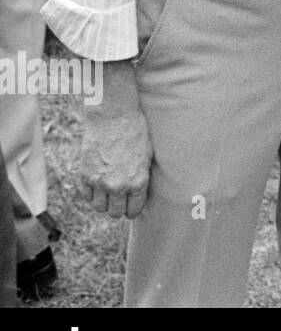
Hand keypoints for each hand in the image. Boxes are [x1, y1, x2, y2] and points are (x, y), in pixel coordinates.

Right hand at [79, 104, 151, 218]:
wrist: (114, 117)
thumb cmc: (136, 134)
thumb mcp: (147, 158)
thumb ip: (140, 179)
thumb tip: (137, 195)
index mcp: (138, 182)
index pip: (134, 211)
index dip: (133, 210)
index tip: (131, 206)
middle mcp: (118, 186)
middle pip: (115, 213)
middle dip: (119, 208)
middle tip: (120, 200)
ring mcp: (99, 182)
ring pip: (99, 208)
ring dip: (104, 202)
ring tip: (109, 192)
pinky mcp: (85, 175)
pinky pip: (86, 195)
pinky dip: (91, 193)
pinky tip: (98, 184)